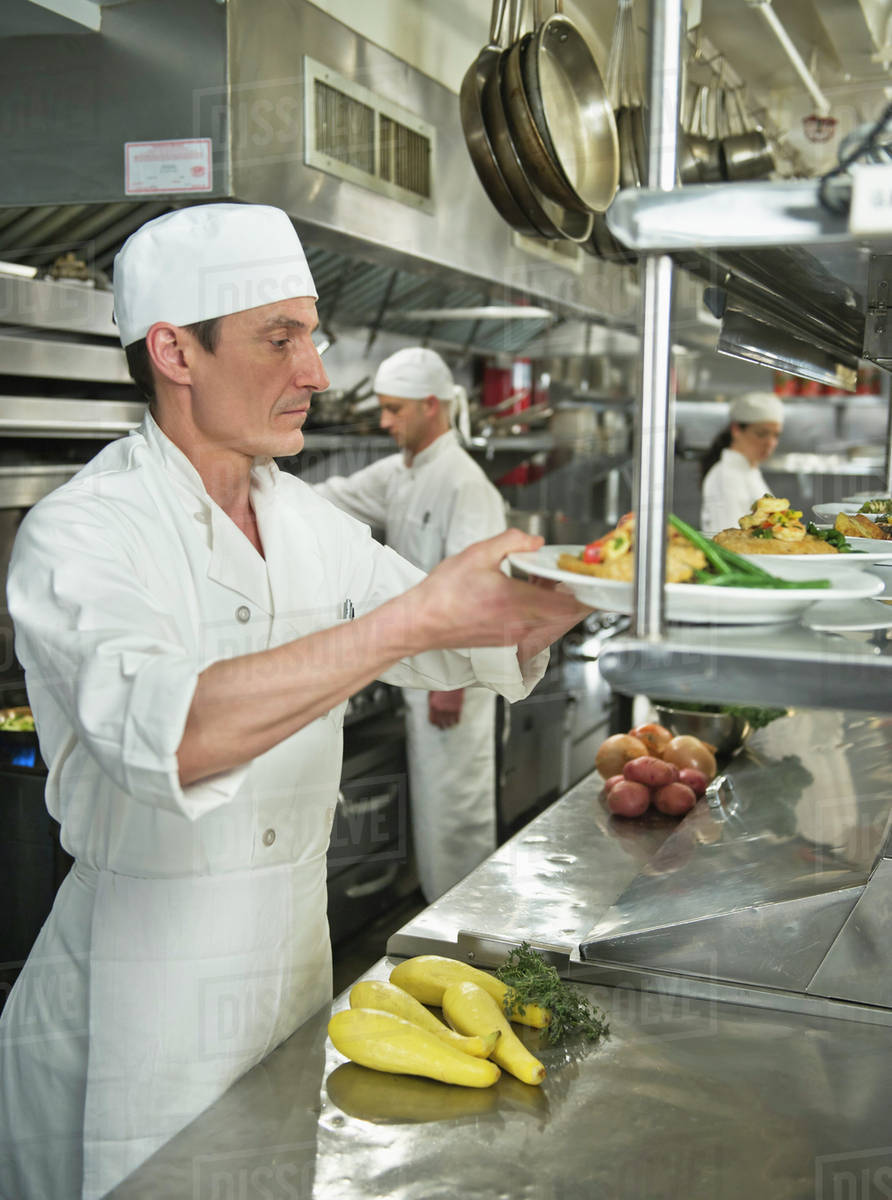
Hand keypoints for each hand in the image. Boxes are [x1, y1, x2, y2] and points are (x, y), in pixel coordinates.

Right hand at [407, 529, 591, 652]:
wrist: (420, 622)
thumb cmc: (443, 594)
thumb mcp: (478, 553)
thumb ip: (512, 541)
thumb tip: (535, 541)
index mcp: (518, 602)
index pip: (569, 604)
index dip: (587, 592)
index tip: (591, 578)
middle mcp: (521, 624)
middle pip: (566, 616)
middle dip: (575, 595)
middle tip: (574, 576)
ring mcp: (514, 636)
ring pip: (551, 622)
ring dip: (556, 603)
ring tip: (546, 580)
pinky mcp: (505, 641)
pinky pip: (535, 627)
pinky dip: (540, 611)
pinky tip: (527, 592)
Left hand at [428, 689, 463, 728]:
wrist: (452, 680)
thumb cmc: (441, 686)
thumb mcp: (432, 694)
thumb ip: (431, 703)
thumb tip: (432, 712)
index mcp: (433, 706)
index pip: (432, 721)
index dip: (434, 723)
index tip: (436, 724)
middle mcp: (440, 710)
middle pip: (440, 724)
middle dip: (441, 726)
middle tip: (443, 727)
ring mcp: (449, 710)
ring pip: (449, 724)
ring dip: (449, 725)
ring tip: (449, 725)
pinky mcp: (457, 708)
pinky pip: (457, 720)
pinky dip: (456, 722)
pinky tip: (455, 721)